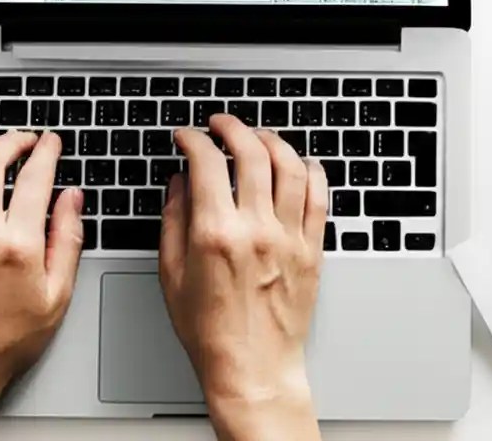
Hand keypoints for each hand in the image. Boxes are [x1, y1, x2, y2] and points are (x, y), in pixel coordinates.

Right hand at [160, 115, 327, 440]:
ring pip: (291, 166)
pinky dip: (311, 171)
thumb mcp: (172, 275)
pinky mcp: (313, 249)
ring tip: (258, 137)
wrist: (253, 366)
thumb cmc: (211, 331)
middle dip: (233, 128)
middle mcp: (257, 230)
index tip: (187, 137)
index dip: (194, 139)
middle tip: (221, 125)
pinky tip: (300, 163)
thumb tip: (179, 183)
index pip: (207, 163)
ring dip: (273, 141)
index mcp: (216, 235)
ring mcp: (290, 237)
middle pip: (252, 153)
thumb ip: (173, 221)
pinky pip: (319, 196)